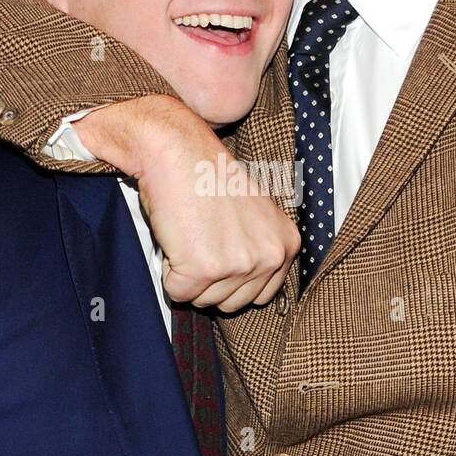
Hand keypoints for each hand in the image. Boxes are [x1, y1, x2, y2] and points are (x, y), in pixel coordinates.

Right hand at [78, 95, 299, 310]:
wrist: (180, 152)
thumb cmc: (209, 178)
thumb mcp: (256, 214)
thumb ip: (260, 249)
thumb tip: (248, 286)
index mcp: (287, 244)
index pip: (260, 296)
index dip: (232, 278)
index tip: (219, 249)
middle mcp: (270, 256)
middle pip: (232, 304)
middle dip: (210, 281)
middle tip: (201, 239)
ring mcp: (239, 264)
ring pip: (204, 301)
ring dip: (189, 275)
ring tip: (191, 235)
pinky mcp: (204, 268)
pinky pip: (178, 293)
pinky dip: (169, 271)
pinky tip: (177, 238)